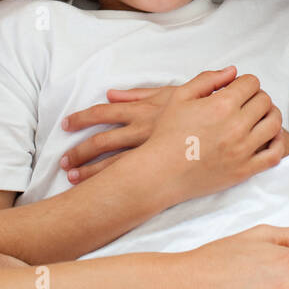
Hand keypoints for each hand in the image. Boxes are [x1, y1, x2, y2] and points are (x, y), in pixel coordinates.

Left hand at [60, 66, 232, 182]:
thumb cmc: (198, 108)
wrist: (226, 125)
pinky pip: (134, 179)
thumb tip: (110, 93)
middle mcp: (141, 132)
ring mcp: (150, 153)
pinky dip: (117, 186)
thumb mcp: (171, 93)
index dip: (82, 118)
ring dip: (92, 173)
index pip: (104, 113)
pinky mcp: (161, 169)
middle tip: (63, 164)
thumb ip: (139, 93)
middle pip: (102, 143)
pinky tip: (104, 195)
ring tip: (72, 181)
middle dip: (81, 152)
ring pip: (115, 165)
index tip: (65, 124)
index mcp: (142, 111)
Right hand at [131, 69, 285, 206]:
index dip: (245, 83)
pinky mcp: (245, 170)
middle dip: (257, 97)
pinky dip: (277, 143)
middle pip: (265, 101)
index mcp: (221, 105)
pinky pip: (274, 155)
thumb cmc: (167, 133)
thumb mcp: (180, 97)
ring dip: (270, 116)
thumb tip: (233, 71)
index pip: (252, 83)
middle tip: (247, 103)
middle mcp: (236, 126)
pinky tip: (269, 138)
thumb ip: (207, 79)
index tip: (238, 89)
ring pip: (274, 124)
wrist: (160, 172)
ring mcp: (242, 150)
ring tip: (260, 117)